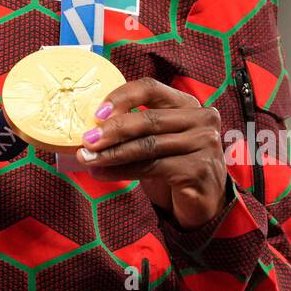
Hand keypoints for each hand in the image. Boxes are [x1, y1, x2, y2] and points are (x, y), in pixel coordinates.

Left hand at [78, 79, 226, 229]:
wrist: (203, 202)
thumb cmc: (173, 166)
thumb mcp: (155, 140)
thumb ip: (133, 128)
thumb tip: (90, 127)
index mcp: (187, 103)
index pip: (151, 88)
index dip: (121, 97)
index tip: (96, 113)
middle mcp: (201, 119)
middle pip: (148, 119)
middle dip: (112, 130)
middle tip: (86, 140)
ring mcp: (203, 144)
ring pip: (147, 145)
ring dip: (112, 153)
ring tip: (87, 159)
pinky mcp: (199, 170)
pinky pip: (152, 167)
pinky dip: (122, 171)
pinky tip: (102, 174)